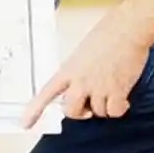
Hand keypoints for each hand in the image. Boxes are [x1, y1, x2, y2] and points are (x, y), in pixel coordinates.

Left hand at [22, 7, 151, 127]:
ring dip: (105, 106)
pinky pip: (115, 112)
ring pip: (98, 112)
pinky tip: (123, 98)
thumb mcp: (83, 53)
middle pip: (71, 111)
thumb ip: (78, 71)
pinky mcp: (117, 91)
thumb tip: (81, 86)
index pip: (46, 93)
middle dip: (80, 113)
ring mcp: (98, 87)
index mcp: (69, 69)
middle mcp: (81, 81)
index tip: (25, 123)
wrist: (128, 29)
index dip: (35, 110)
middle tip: (88, 107)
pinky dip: (120, 108)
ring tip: (112, 90)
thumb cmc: (108, 34)